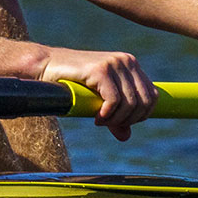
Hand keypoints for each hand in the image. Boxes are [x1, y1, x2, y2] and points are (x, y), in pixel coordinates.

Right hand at [38, 47, 157, 140]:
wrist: (45, 66)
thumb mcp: (97, 100)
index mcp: (130, 64)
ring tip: (100, 121)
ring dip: (116, 119)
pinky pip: (114, 100)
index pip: (152, 95)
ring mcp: (114, 63)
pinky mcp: (101, 69)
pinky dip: (107, 114)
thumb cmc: (71, 82)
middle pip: (145, 101)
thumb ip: (115, 115)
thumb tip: (126, 137)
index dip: (141, 115)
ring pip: (131, 103)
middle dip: (129, 119)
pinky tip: (96, 117)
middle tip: (109, 124)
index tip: (122, 122)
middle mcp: (126, 61)